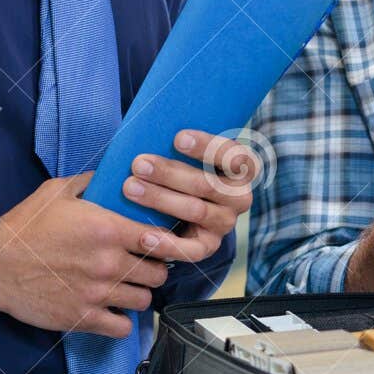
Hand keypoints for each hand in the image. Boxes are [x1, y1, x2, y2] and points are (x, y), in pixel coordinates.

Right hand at [0, 173, 181, 337]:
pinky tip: (112, 310)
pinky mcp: (83, 318)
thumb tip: (115, 176)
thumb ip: (91, 182)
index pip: (161, 240)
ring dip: (138, 294)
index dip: (168, 244)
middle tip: (142, 266)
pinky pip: (122, 328)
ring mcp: (97, 293)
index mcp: (108, 229)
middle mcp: (108, 263)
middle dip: (154, 270)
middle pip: (158, 274)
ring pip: (144, 301)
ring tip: (127, 287)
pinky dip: (121, 321)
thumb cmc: (25, 226)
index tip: (162, 244)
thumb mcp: (57, 191)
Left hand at [122, 130, 258, 261]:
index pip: (233, 155)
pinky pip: (192, 250)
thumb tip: (151, 123)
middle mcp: (240, 196)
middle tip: (139, 164)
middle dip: (170, 173)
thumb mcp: (192, 151)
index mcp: (243, 167)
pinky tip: (145, 236)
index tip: (177, 138)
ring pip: (196, 211)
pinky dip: (167, 244)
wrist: (186, 203)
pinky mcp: (210, 246)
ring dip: (161, 199)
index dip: (207, 146)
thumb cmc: (185, 165)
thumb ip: (182, 141)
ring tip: (131, 188)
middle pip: (207, 184)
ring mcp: (226, 222)